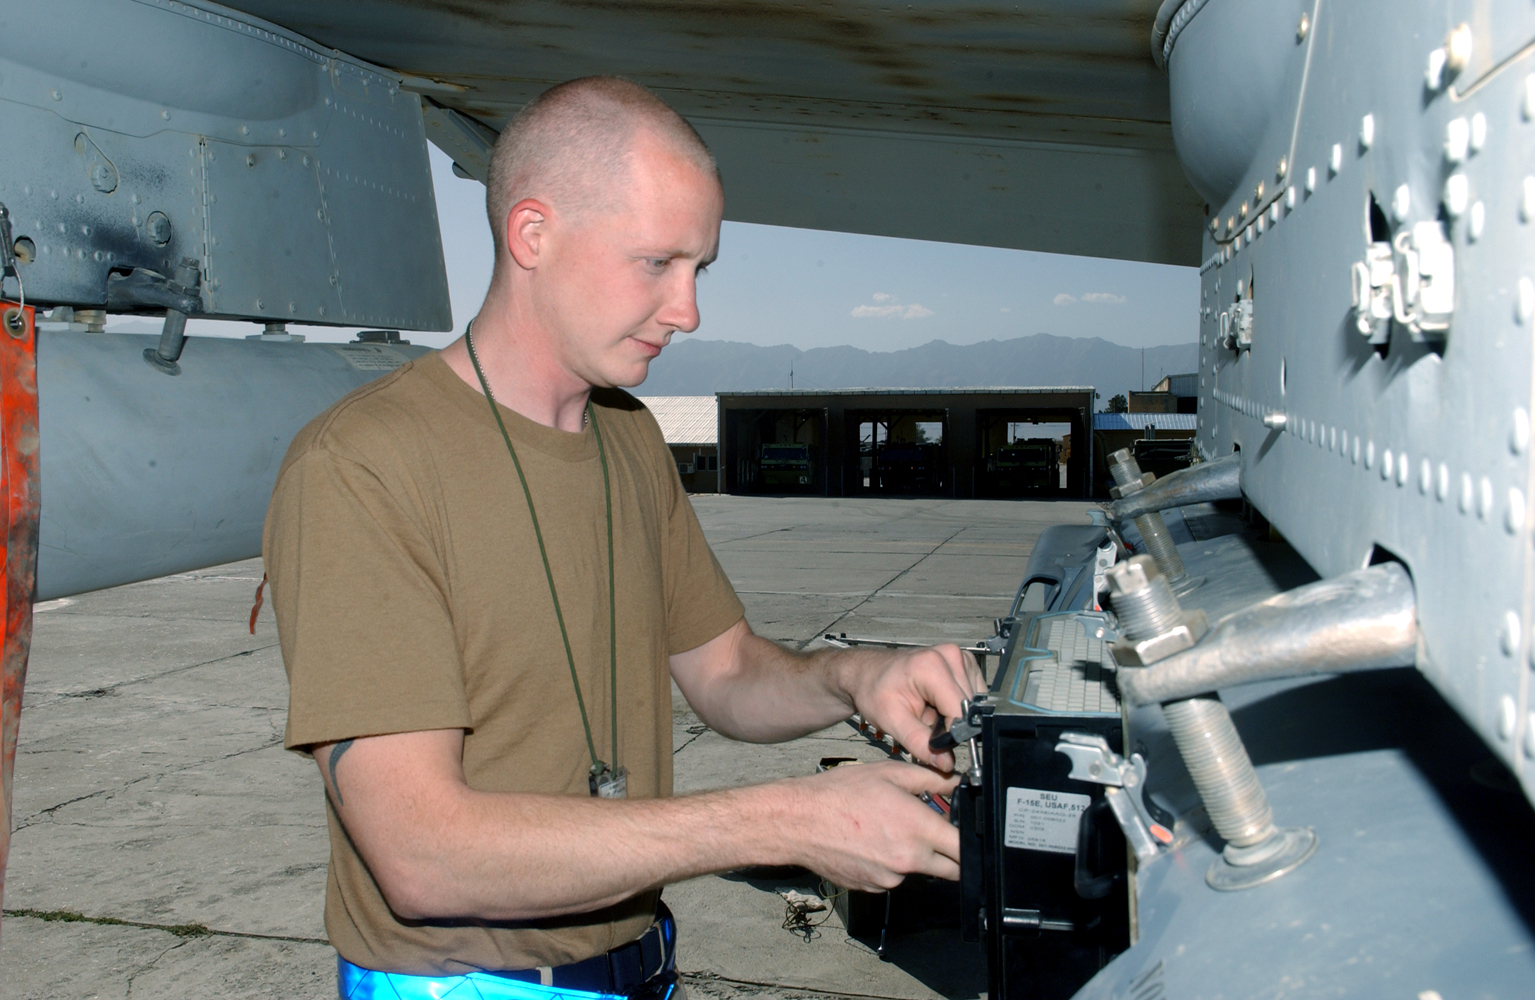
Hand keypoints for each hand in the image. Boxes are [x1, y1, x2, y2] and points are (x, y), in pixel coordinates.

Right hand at [780, 761, 961, 891]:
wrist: (799, 821)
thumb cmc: (839, 794)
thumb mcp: (890, 773)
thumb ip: (931, 779)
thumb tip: (956, 780)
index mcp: (917, 828)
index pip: (964, 848)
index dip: (970, 840)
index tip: (968, 832)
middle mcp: (908, 859)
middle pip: (951, 869)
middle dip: (951, 855)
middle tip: (937, 834)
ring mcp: (890, 877)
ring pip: (919, 872)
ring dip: (916, 857)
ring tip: (889, 831)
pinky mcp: (874, 887)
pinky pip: (894, 878)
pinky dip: (891, 864)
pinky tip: (872, 843)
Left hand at [847, 643, 983, 770]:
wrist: (870, 674)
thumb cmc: (875, 691)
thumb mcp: (891, 721)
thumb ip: (920, 743)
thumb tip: (946, 763)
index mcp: (932, 666)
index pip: (961, 711)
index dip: (952, 734)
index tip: (936, 742)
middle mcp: (950, 656)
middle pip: (968, 707)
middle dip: (950, 723)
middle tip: (924, 720)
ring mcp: (959, 657)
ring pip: (972, 703)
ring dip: (953, 714)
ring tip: (929, 710)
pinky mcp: (964, 663)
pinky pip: (972, 695)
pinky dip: (956, 705)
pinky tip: (937, 702)